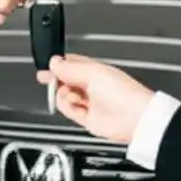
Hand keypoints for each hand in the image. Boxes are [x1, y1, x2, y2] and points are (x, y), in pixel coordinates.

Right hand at [37, 54, 153, 143]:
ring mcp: (89, 102)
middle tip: (46, 78)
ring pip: (65, 96)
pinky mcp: (87, 118)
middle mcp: (91, 86)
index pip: (72, 64)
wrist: (134, 118)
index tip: (48, 65)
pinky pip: (69, 110)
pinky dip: (67, 107)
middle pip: (66, 80)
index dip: (59, 64)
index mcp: (96, 71)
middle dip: (56, 79)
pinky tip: (73, 104)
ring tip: (69, 93)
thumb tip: (54, 61)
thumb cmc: (123, 93)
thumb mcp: (93, 73)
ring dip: (63, 94)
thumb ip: (71, 67)